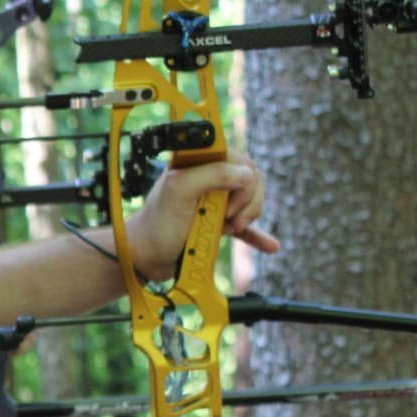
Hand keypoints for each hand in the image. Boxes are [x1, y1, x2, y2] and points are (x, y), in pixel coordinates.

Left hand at [124, 153, 278, 281]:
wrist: (146, 258)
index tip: (227, 196)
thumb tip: (248, 174)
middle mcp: (207, 177)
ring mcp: (215, 200)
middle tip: (228, 217)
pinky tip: (270, 246)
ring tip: (229, 230)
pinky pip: (247, 226)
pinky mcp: (218, 223)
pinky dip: (257, 235)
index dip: (241, 176)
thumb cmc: (158, 224)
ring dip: (248, 216)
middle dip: (247, 200)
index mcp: (197, 162)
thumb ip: (213, 174)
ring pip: (252, 200)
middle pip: (250, 178)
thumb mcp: (180, 190)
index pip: (237, 157)